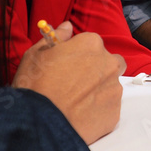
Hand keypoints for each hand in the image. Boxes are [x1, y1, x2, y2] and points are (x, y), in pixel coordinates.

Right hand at [14, 21, 125, 144]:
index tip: (67, 65)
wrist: (40, 124)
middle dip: (96, 70)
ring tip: (76, 102)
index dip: (79, 55)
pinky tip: (80, 115)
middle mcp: (109, 63)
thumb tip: (67, 26)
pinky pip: (109, 108)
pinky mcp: (115, 113)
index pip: (91, 43)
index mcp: (91, 44)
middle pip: (109, 62)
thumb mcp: (36, 54)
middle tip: (75, 83)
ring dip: (98, 90)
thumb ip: (56, 36)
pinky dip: (98, 110)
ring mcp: (114, 89)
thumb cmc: (35, 85)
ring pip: (110, 85)